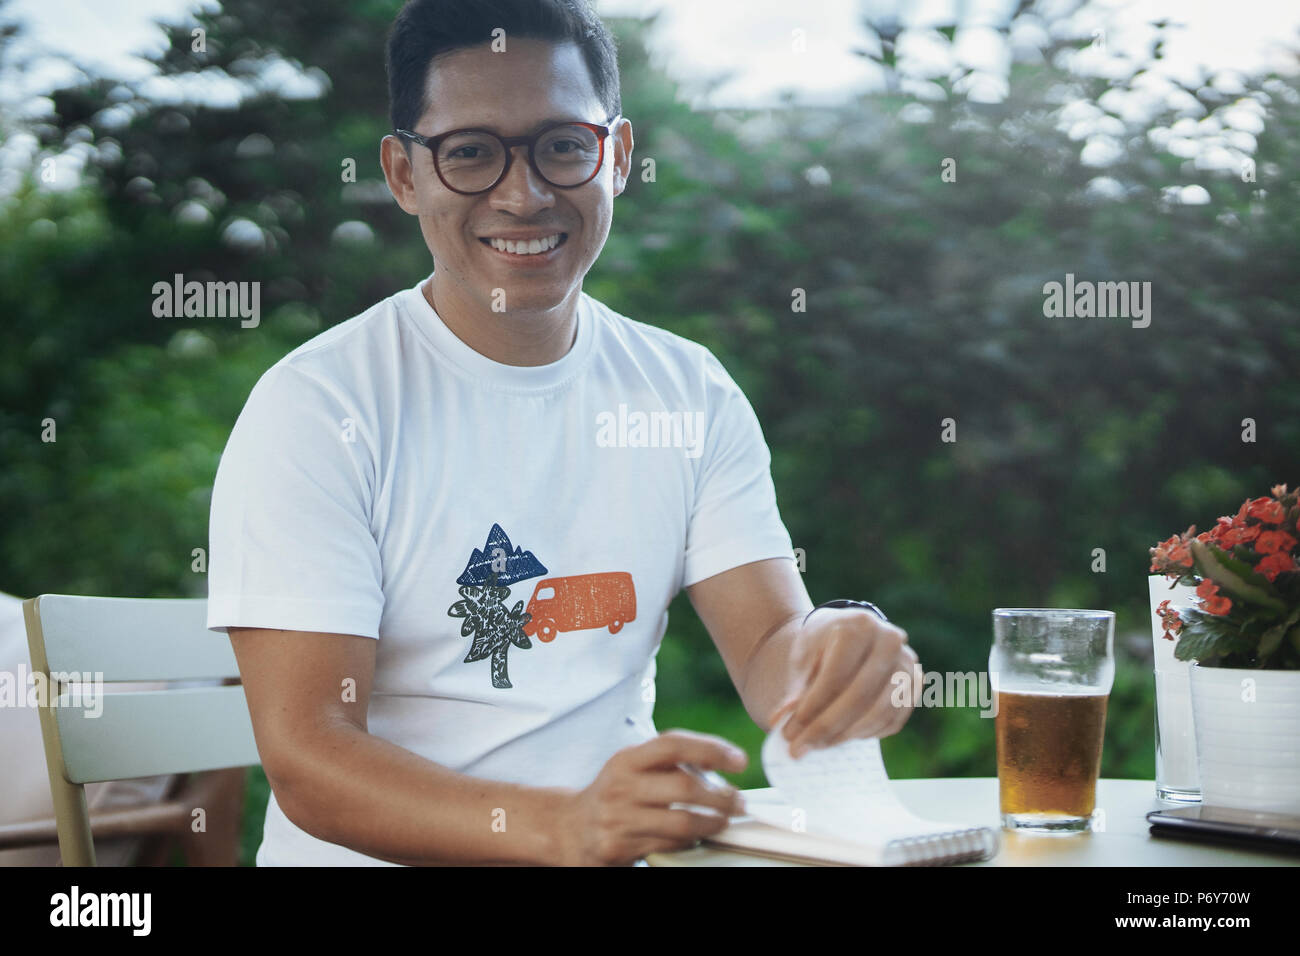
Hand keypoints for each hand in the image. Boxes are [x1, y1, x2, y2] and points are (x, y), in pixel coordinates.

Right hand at [558, 730, 747, 865]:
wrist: (568, 829)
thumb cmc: (615, 795)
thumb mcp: (631, 769)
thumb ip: (667, 764)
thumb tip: (721, 764)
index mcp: (626, 759)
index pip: (672, 744)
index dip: (711, 748)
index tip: (739, 761)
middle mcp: (620, 785)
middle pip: (683, 786)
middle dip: (721, 796)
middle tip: (739, 802)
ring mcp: (618, 818)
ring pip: (681, 821)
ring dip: (713, 823)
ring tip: (724, 821)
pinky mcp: (618, 847)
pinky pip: (668, 846)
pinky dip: (690, 841)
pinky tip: (696, 837)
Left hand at [767, 608, 918, 757]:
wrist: (851, 630)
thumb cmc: (822, 643)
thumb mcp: (803, 656)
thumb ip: (796, 687)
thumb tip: (782, 722)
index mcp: (859, 626)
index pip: (835, 676)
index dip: (812, 707)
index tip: (790, 730)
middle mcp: (889, 641)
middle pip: (859, 696)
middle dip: (827, 727)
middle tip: (800, 747)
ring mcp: (908, 663)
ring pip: (879, 711)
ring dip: (846, 735)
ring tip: (818, 745)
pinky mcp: (916, 684)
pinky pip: (893, 719)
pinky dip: (867, 734)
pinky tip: (843, 737)